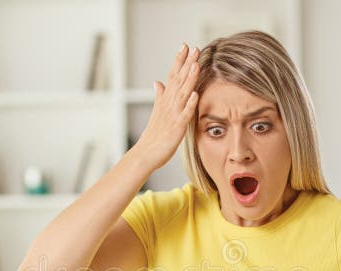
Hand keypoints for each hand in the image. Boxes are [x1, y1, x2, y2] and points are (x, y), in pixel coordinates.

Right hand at [132, 43, 199, 171]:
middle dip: (186, 64)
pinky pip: (184, 114)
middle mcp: (168, 105)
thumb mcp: (157, 112)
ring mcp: (172, 115)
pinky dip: (189, 104)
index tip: (185, 46)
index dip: (179, 61)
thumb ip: (159, 96)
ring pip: (182, 93)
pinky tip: (195, 94)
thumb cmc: (152, 136)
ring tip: (196, 64)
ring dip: (189, 78)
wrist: (144, 155)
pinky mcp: (176, 128)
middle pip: (178, 80)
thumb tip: (157, 82)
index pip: (172, 76)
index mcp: (164, 101)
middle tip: (193, 47)